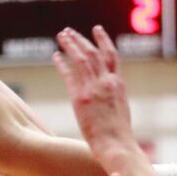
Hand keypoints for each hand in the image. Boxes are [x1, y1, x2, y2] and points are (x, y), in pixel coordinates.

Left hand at [53, 26, 136, 155]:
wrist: (117, 145)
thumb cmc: (120, 135)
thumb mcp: (121, 111)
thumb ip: (113, 99)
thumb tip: (107, 99)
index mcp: (119, 84)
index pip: (111, 56)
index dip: (103, 41)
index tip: (97, 30)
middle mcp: (107, 82)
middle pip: (94, 53)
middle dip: (82, 40)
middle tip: (70, 31)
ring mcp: (94, 89)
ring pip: (82, 58)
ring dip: (71, 45)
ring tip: (62, 35)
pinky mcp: (81, 98)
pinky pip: (70, 75)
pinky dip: (62, 63)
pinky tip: (55, 55)